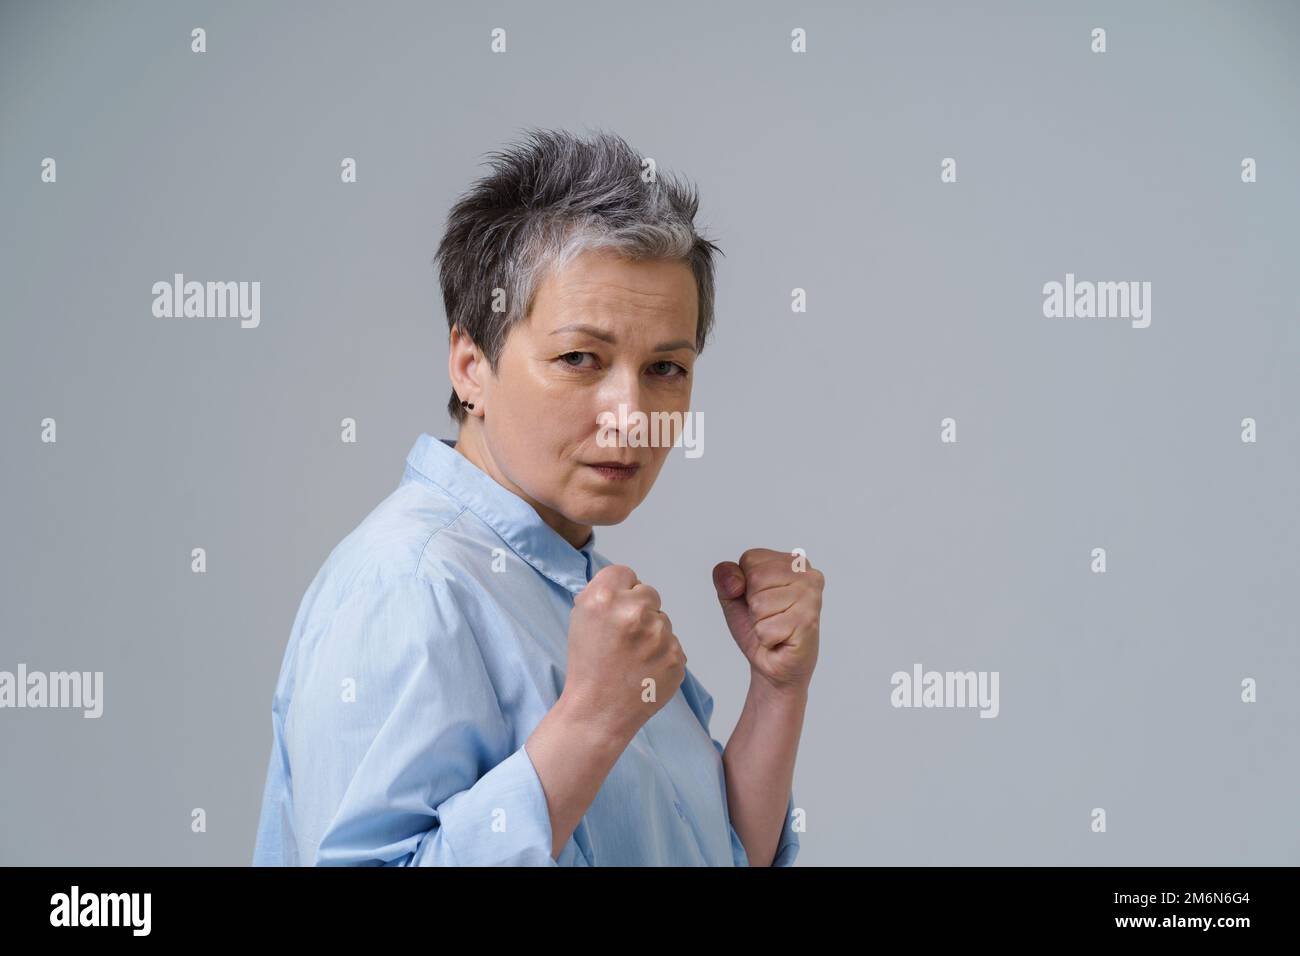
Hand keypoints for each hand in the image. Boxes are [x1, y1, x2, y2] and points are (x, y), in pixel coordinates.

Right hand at [561, 564, 685, 744]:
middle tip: (623, 637)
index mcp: (604, 597)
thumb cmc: (588, 665)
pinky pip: (673, 643)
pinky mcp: (677, 657)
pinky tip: (644, 669)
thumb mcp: (581, 617)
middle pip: (649, 593)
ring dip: (652, 634)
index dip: (619, 592)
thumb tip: (627, 582)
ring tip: (632, 657)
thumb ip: (604, 592)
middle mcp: (634, 611)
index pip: (625, 573)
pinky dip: (662, 655)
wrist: (598, 711)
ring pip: (663, 619)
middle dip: (639, 610)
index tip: (614, 611)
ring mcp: (659, 636)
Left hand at [713, 548, 821, 693]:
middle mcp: (808, 574)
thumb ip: (725, 576)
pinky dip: (766, 638)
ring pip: (760, 604)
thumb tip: (736, 581)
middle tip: (769, 617)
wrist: (773, 664)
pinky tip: (781, 639)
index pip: (750, 559)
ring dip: (759, 623)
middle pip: (755, 579)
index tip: (761, 599)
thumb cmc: (759, 626)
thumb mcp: (732, 595)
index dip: (744, 585)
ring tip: (776, 627)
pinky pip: (766, 628)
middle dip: (753, 605)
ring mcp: (811, 597)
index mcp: (791, 561)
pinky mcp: (808, 622)